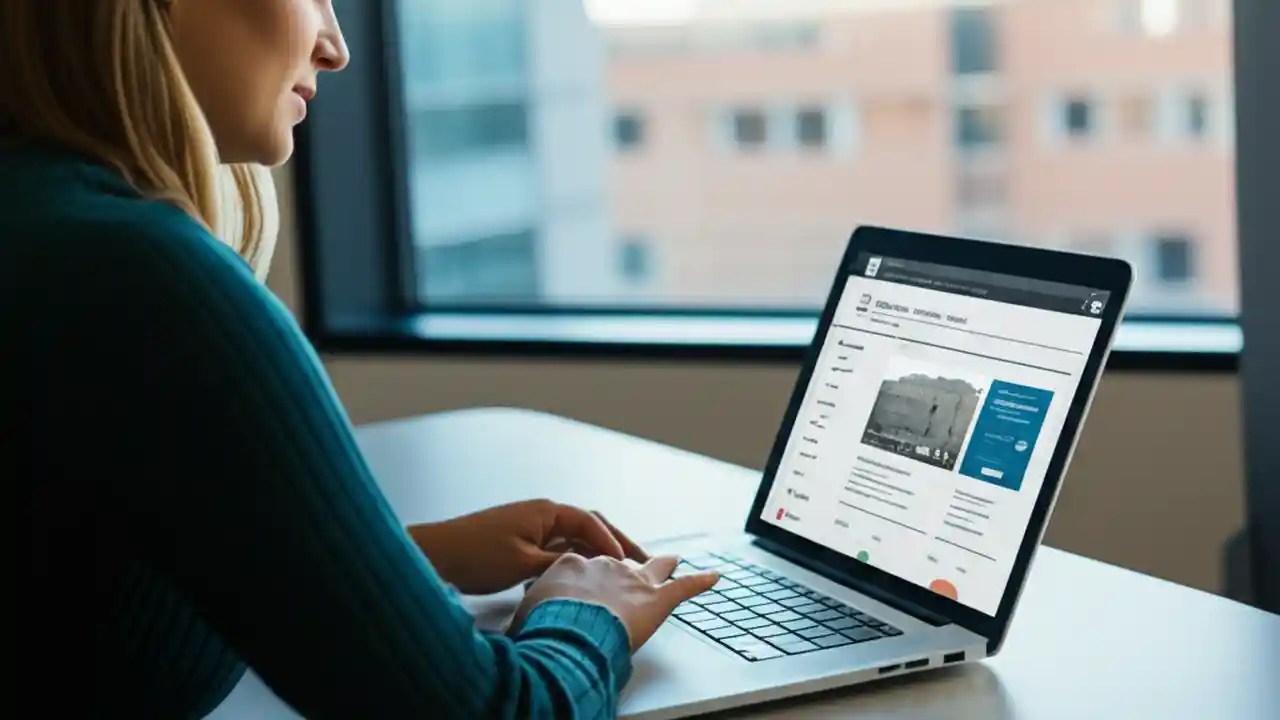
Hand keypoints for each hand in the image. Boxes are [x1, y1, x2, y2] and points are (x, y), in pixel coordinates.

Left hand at [409, 499, 649, 594]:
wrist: (433, 555)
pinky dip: (573, 563)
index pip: (591, 522)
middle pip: (589, 527)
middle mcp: (542, 515)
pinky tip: (581, 581)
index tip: (630, 564)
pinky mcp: (520, 544)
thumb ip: (560, 564)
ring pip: (573, 541)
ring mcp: (531, 529)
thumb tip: (589, 569)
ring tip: (618, 576)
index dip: (614, 543)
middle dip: (616, 545)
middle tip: (642, 564)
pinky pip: (556, 551)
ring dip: (596, 556)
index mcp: (546, 512)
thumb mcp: (524, 563)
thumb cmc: (473, 555)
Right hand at [511, 555, 719, 650]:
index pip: (580, 565)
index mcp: (572, 565)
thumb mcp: (523, 615)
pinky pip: (685, 587)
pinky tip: (715, 576)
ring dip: (664, 564)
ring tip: (674, 560)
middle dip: (623, 567)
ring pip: (654, 566)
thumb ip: (525, 617)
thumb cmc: (543, 624)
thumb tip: (509, 632)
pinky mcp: (658, 597)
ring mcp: (633, 578)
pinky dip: (702, 581)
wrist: (567, 628)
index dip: (581, 578)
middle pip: (618, 561)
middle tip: (626, 572)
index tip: (577, 589)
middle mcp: (605, 564)